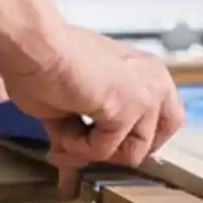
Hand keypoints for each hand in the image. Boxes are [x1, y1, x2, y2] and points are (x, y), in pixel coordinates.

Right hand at [0, 25, 184, 182]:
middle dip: (118, 152)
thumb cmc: (49, 58)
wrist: (37, 46)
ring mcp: (146, 97)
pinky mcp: (128, 109)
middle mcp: (155, 82)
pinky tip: (61, 125)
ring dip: (92, 150)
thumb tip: (74, 157)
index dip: (135, 139)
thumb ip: (89, 126)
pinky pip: (105, 149)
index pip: (165, 120)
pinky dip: (77, 146)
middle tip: (85, 146)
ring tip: (64, 132)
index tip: (105, 144)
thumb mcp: (81, 98)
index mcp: (148, 71)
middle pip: (154, 140)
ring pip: (131, 152)